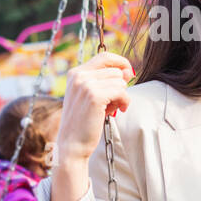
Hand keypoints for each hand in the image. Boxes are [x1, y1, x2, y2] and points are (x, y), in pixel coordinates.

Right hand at [53, 52, 134, 166]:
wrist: (72, 144)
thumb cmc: (84, 122)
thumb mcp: (91, 96)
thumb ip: (106, 81)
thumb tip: (129, 71)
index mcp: (76, 73)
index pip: (104, 56)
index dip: (120, 62)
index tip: (128, 73)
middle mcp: (79, 76)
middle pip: (115, 70)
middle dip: (120, 86)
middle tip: (113, 103)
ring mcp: (85, 85)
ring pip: (120, 81)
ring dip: (122, 96)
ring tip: (112, 108)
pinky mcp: (94, 96)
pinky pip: (121, 92)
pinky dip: (124, 102)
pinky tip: (119, 110)